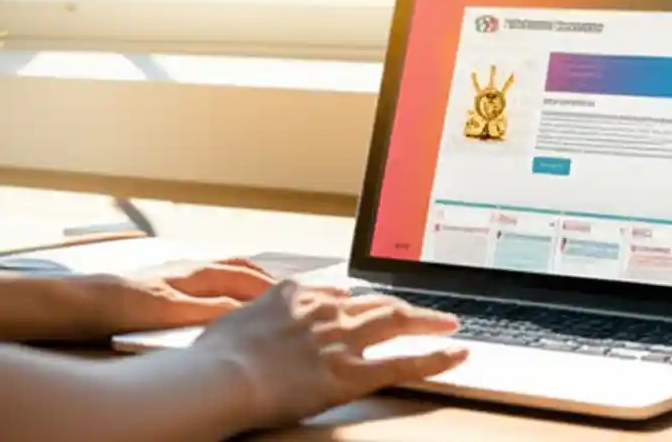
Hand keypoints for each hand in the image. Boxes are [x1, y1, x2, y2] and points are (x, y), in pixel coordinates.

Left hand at [86, 257, 275, 335]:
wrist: (79, 302)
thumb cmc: (122, 304)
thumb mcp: (173, 311)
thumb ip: (210, 308)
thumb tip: (249, 307)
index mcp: (195, 272)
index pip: (244, 276)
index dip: (270, 286)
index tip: (296, 295)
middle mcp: (188, 268)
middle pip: (235, 266)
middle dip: (262, 276)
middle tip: (285, 290)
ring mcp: (173, 276)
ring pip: (219, 272)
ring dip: (242, 280)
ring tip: (259, 292)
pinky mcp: (160, 287)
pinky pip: (203, 283)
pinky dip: (221, 288)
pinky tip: (217, 302)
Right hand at [197, 280, 467, 429]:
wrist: (221, 376)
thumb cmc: (216, 357)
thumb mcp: (234, 318)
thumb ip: (261, 311)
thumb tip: (268, 310)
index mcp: (296, 295)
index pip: (339, 295)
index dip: (359, 303)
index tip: (368, 306)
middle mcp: (326, 311)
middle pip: (376, 302)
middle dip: (405, 306)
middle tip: (427, 311)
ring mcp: (342, 340)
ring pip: (397, 322)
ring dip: (428, 321)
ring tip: (450, 324)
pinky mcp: (351, 372)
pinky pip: (403, 363)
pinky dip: (435, 359)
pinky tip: (455, 355)